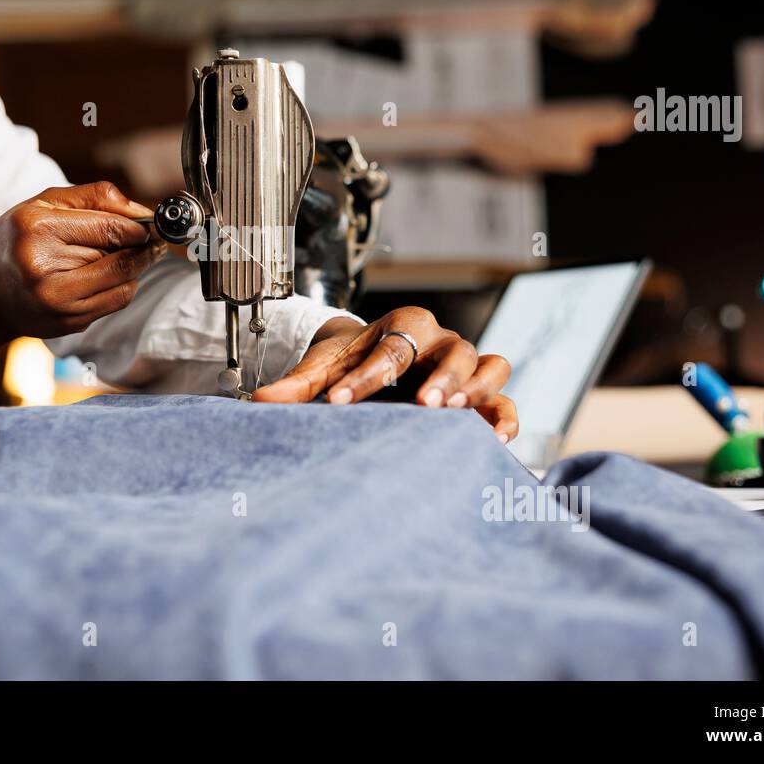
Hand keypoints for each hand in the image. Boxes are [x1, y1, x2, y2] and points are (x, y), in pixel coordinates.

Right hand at [0, 181, 163, 341]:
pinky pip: (117, 301)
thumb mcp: (44, 204)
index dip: (138, 228)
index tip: (148, 226)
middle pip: (120, 256)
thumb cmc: (15, 242)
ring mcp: (59, 302)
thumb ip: (95, 197)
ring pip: (124, 281)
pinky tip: (109, 275)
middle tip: (142, 239)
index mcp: (37, 230)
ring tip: (125, 255)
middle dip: (137, 246)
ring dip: (135, 267)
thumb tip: (142, 212)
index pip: (109, 228)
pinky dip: (124, 285)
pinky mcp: (70, 322)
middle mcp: (46, 269)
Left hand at [251, 307, 518, 441]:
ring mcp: (465, 365)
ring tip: (456, 412)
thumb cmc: (353, 362)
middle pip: (454, 349)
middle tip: (424, 403)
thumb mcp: (326, 367)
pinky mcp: (482, 392)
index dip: (366, 377)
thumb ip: (297, 385)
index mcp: (401, 325)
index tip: (340, 402)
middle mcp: (439, 340)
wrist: (376, 358)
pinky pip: (505, 398)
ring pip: (489, 364)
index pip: (390, 349)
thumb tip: (257, 400)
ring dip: (476, 388)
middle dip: (441, 375)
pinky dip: (505, 415)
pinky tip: (496, 438)